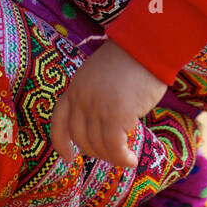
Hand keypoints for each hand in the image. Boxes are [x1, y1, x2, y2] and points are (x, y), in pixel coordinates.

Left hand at [50, 40, 166, 168]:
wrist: (148, 46)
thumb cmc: (131, 59)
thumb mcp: (101, 76)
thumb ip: (95, 96)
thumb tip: (100, 126)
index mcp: (75, 87)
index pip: (59, 121)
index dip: (60, 142)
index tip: (68, 158)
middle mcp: (81, 98)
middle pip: (80, 138)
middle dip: (96, 152)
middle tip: (113, 154)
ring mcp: (97, 106)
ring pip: (97, 145)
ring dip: (112, 158)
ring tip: (127, 158)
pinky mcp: (116, 115)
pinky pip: (114, 147)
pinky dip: (121, 159)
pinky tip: (131, 160)